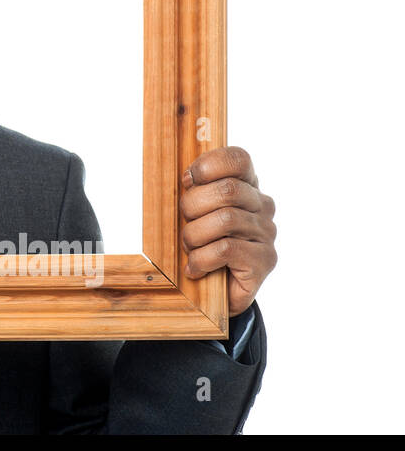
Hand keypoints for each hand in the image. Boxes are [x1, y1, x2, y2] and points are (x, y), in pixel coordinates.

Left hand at [179, 146, 277, 316]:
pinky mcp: (264, 261)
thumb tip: (187, 177)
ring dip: (194, 236)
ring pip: (224, 220)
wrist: (217, 292)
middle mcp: (262, 206)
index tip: (188, 181)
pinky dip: (202, 259)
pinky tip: (195, 268)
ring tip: (189, 249)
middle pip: (227, 190)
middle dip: (193, 206)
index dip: (208, 165)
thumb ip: (194, 190)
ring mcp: (266, 234)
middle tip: (185, 223)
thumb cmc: (201, 243)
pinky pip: (226, 249)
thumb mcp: (194, 211)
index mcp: (246, 186)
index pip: (238, 159)